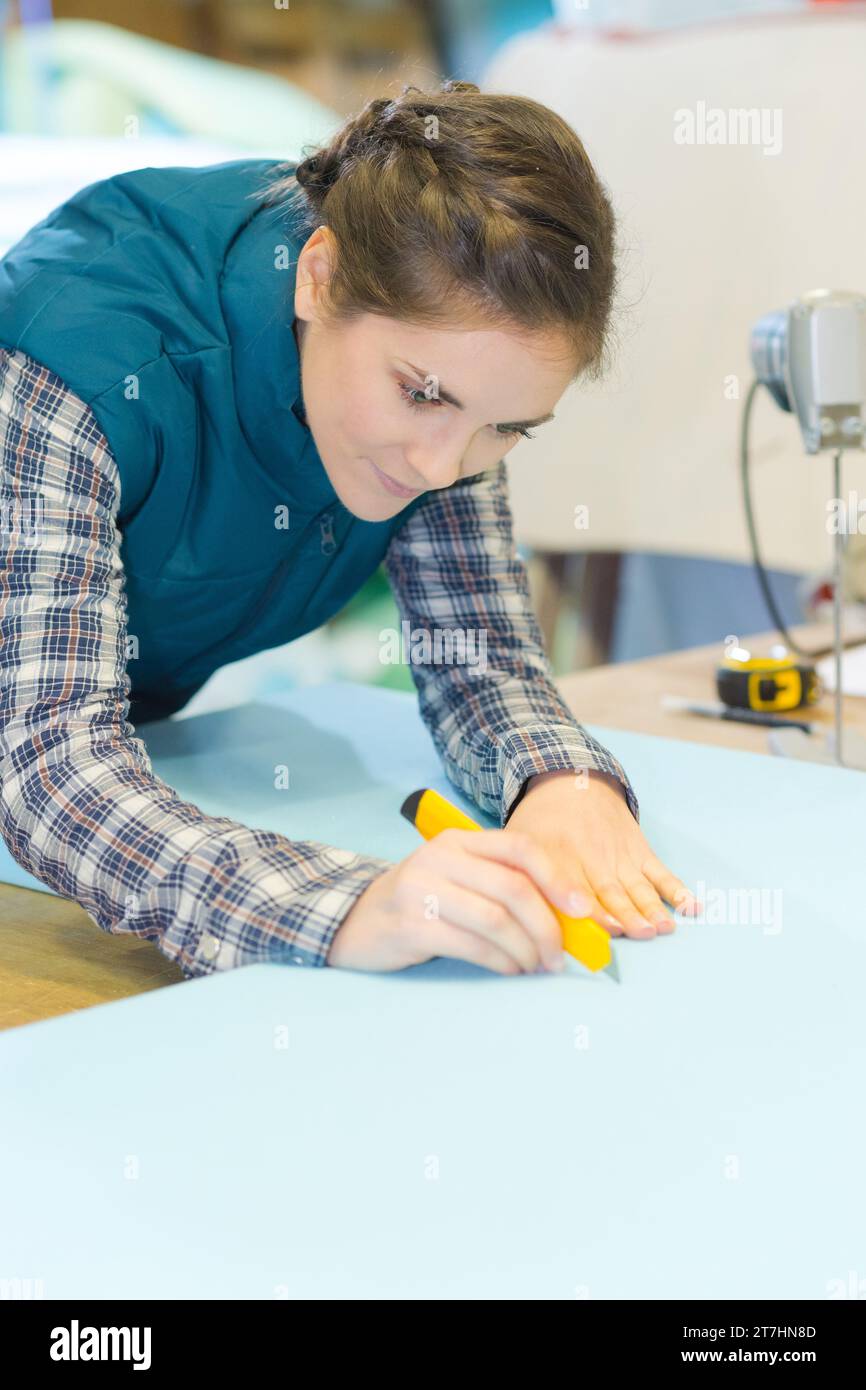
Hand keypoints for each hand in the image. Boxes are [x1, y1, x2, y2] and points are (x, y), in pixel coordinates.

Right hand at [327, 827, 595, 974]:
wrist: (354, 919)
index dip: (557, 878)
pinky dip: (501, 962)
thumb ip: (500, 884)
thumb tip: (565, 916)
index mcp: (459, 840)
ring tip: (535, 966)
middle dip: (547, 926)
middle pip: (514, 888)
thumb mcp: (457, 878)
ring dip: (526, 950)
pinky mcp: (411, 925)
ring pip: (496, 920)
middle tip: (560, 955)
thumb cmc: (420, 902)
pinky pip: (472, 946)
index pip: (520, 848)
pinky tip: (509, 970)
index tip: (582, 910)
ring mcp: (422, 890)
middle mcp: (440, 858)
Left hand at [504, 768, 700, 937]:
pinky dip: (676, 890)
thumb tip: (523, 918)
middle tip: (641, 933)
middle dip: (627, 914)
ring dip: (651, 908)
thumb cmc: (539, 822)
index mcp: (557, 856)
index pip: (575, 888)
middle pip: (610, 891)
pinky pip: (660, 872)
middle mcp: (591, 857)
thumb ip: (521, 877)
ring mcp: (619, 855)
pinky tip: (691, 906)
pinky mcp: (638, 851)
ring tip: (663, 927)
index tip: (604, 930)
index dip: (590, 910)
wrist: (568, 780)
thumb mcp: (518, 843)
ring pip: (637, 886)